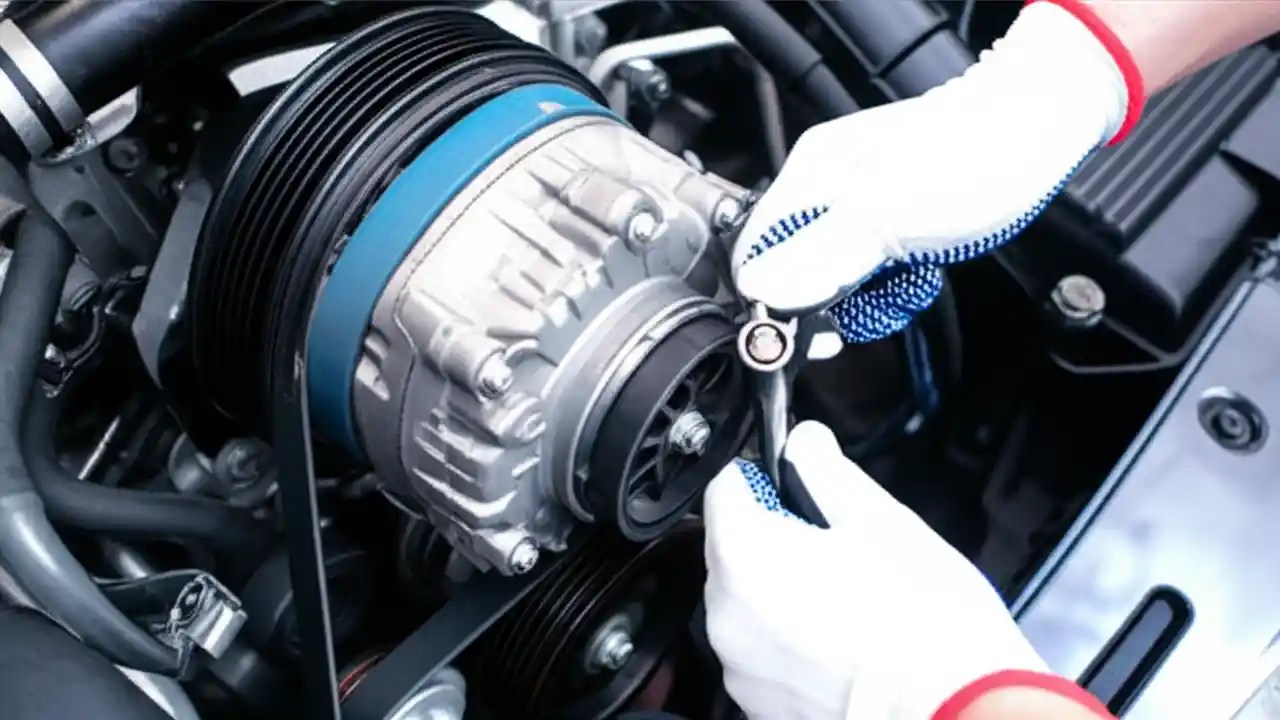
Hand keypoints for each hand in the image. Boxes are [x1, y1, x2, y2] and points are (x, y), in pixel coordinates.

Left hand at [703, 421, 1045, 719]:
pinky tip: (844, 644)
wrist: (954, 714)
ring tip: (851, 602)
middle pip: (732, 548)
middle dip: (776, 538)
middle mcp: (726, 616)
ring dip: (783, 593)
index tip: (799, 488)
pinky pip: (762, 653)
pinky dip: (790, 642)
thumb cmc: (927, 626)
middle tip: (841, 550)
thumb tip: (804, 442)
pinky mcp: (759, 704)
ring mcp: (740, 668)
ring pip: (747, 603)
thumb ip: (826, 469)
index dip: (764, 477)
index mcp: (745, 556)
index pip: (726, 486)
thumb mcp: (880, 520)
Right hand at [732, 1, 1130, 341]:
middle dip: (819, 298)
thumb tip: (761, 289)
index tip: (797, 330)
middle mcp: (826, 187)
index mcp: (810, 174)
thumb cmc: (970, 157)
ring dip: (857, 295)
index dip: (768, 295)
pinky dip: (885, 284)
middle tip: (856, 313)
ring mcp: (857, 203)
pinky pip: (865, 267)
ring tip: (893, 290)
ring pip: (828, 271)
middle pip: (788, 265)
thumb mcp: (882, 215)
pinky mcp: (889, 219)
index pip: (754, 248)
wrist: (1036, 133)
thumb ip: (816, 256)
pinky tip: (908, 279)